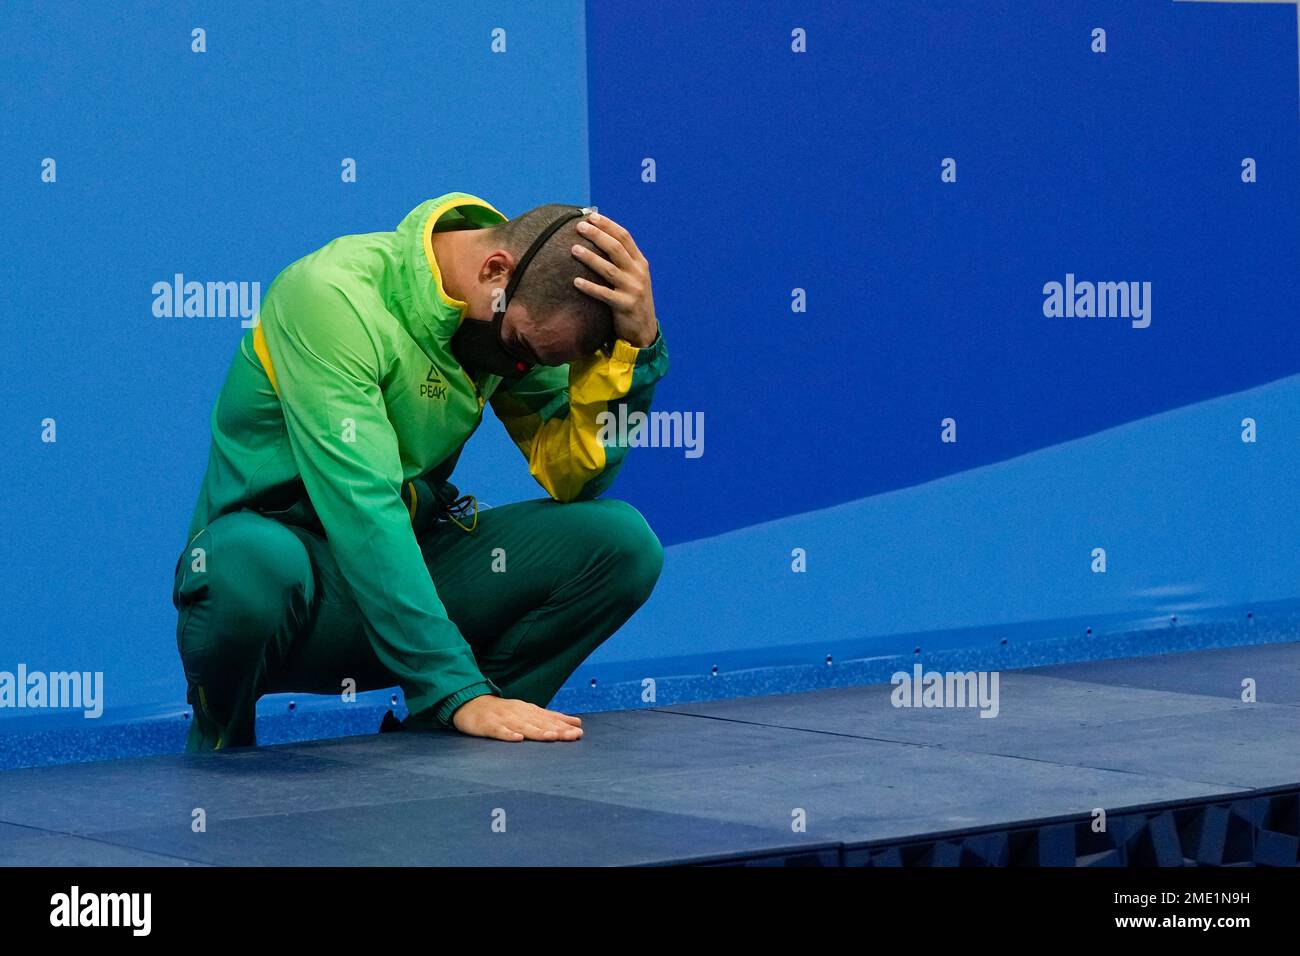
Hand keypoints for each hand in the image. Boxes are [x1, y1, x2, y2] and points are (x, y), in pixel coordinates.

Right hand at [451, 694, 583, 741]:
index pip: (549, 719)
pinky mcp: (488, 725)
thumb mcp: (528, 711)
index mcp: (528, 711)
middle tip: (574, 735)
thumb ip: (551, 718)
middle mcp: (519, 714)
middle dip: (557, 730)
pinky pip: (499, 731)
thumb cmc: (503, 711)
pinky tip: (517, 739)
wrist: (470, 703)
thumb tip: (577, 723)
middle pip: (540, 723)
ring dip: (538, 732)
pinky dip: (508, 735)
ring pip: (523, 726)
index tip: (579, 732)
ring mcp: (503, 719)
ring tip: (552, 737)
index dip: (564, 725)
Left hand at [571, 211, 657, 347]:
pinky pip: (604, 294)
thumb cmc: (632, 300)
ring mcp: (633, 289)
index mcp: (640, 263)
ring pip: (609, 269)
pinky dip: (590, 287)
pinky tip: (576, 282)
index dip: (608, 225)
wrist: (644, 331)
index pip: (624, 237)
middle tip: (579, 227)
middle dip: (597, 235)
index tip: (591, 216)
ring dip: (590, 258)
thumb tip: (599, 239)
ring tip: (574, 249)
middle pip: (616, 249)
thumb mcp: (633, 277)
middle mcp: (638, 273)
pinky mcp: (625, 306)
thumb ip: (622, 260)